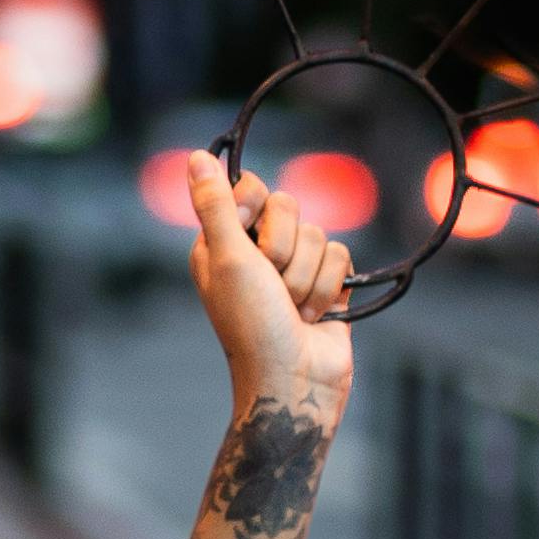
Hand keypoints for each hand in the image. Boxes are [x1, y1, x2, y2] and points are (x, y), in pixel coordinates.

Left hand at [185, 154, 353, 418]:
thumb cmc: (252, 326)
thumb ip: (214, 205)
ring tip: (292, 310)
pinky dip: (329, 288)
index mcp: (222, 243)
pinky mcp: (326, 282)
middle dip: (284, 250)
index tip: (250, 241)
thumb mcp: (227, 260)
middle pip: (289, 207)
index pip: (249, 188)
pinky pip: (341, 255)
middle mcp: (255, 252)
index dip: (256, 208)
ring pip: (318, 233)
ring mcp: (293, 268)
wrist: (295, 382)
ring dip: (306, 278)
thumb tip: (197, 156)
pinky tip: (315, 316)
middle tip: (271, 285)